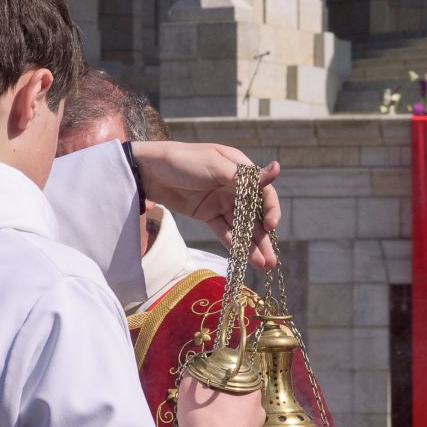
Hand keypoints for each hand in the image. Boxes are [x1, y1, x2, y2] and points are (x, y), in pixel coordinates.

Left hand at [132, 141, 280, 267]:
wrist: (149, 171)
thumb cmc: (184, 160)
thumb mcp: (215, 166)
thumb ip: (244, 177)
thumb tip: (277, 170)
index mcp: (240, 170)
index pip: (263, 192)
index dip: (270, 210)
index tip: (271, 226)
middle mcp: (234, 187)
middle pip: (255, 214)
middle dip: (265, 237)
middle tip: (272, 260)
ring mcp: (221, 202)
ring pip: (242, 227)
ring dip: (253, 246)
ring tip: (263, 265)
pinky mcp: (208, 214)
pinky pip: (225, 231)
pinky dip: (235, 244)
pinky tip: (245, 259)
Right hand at [177, 377, 264, 426]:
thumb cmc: (205, 426)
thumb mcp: (190, 394)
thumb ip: (192, 376)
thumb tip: (195, 370)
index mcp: (252, 390)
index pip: (235, 373)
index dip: (217, 374)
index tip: (203, 381)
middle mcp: (259, 408)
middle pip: (235, 394)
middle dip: (218, 396)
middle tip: (200, 402)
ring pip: (235, 413)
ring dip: (220, 413)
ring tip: (203, 420)